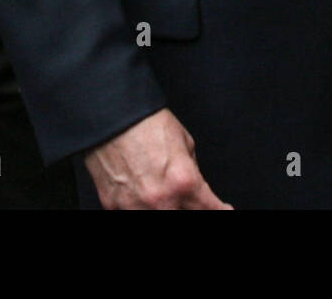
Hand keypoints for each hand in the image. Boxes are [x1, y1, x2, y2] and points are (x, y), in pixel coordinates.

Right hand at [83, 108, 230, 208]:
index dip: (221, 211)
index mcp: (184, 182)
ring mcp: (135, 207)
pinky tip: (139, 194)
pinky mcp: (114, 206)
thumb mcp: (184, 143)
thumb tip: (196, 190)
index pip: (211, 211)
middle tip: (187, 197)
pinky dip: (138, 207)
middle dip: (190, 207)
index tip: (222, 209)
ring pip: (156, 217)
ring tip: (159, 192)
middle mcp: (162, 200)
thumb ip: (193, 172)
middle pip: (185, 217)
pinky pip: (132, 213)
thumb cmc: (145, 122)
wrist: (109, 114)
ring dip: (164, 207)